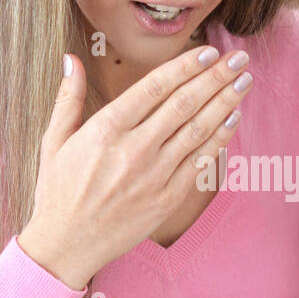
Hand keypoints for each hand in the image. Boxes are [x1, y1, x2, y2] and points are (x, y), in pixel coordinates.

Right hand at [18, 45, 251, 288]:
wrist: (66, 246)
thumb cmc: (58, 192)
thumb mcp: (54, 141)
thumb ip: (68, 98)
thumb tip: (72, 59)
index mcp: (105, 130)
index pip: (155, 88)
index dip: (186, 67)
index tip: (208, 51)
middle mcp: (134, 150)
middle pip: (184, 104)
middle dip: (215, 78)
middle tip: (239, 59)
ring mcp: (154, 175)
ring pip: (198, 130)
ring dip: (225, 103)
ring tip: (244, 81)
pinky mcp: (167, 199)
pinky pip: (200, 162)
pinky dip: (219, 139)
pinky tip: (233, 119)